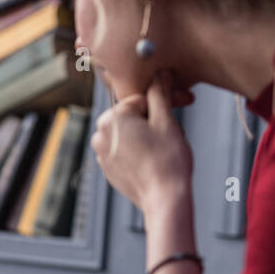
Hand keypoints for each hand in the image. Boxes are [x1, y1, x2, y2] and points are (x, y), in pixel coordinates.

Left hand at [91, 72, 192, 212]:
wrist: (164, 200)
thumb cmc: (167, 160)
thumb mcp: (166, 120)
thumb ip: (160, 92)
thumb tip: (160, 73)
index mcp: (110, 118)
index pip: (140, 100)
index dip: (161, 107)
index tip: (175, 116)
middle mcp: (100, 135)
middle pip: (134, 117)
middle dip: (153, 122)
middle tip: (170, 137)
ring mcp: (102, 155)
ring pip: (131, 135)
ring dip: (148, 137)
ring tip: (163, 151)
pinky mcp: (109, 170)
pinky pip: (127, 153)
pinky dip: (141, 153)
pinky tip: (154, 163)